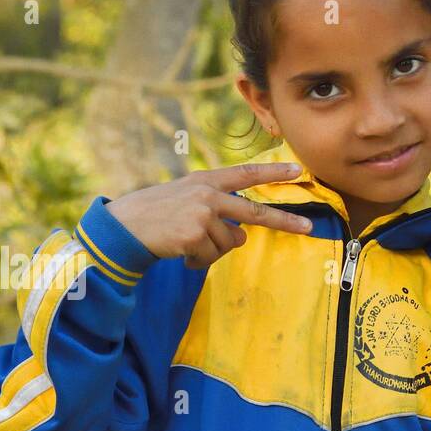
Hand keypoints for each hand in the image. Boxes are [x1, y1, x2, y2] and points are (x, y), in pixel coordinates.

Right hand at [105, 162, 312, 269]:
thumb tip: (243, 235)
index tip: (298, 170)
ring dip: (210, 251)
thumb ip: (218, 210)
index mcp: (206, 180)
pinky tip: (180, 253)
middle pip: (255, 211)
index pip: (246, 173)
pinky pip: (210, 256)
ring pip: (228, 242)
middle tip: (309, 228)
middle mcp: (207, 194)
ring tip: (186, 244)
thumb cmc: (156, 214)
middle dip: (284, 221)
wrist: (121, 227)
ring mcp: (201, 215)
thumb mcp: (187, 199)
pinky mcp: (194, 236)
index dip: (273, 172)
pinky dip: (198, 261)